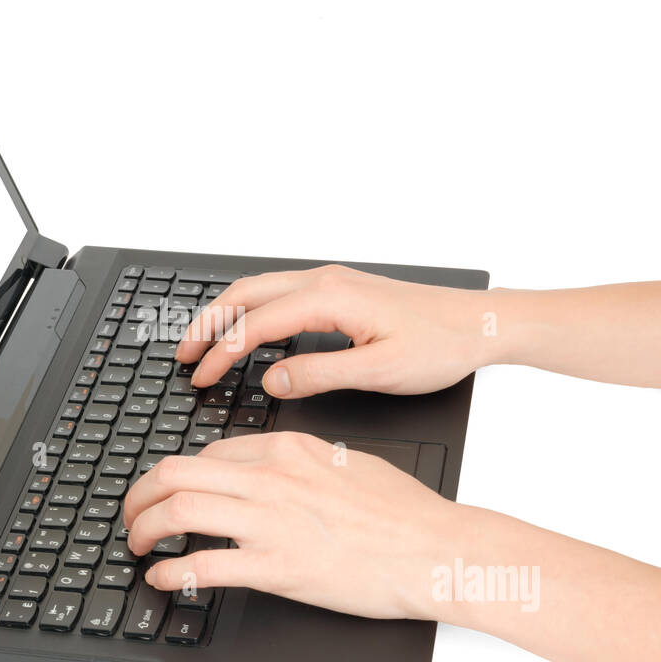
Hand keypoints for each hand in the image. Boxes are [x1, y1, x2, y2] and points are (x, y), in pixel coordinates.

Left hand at [122, 431, 463, 619]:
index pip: (208, 452)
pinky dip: (172, 570)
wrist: (434, 549)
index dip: (175, 474)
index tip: (166, 491)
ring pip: (179, 509)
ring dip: (144, 528)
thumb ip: (299, 463)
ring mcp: (272, 521)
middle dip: (140, 495)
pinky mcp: (278, 566)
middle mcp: (272, 478)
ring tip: (137, 544)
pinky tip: (164, 578)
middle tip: (132, 514)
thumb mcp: (345, 464)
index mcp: (288, 449)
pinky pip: (204, 563)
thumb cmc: (402, 513)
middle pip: (176, 472)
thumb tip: (268, 471)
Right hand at [175, 263, 495, 397]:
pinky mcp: (340, 289)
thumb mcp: (379, 371)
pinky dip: (251, 311)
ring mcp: (332, 281)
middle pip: (245, 294)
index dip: (221, 353)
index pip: (255, 324)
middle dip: (208, 324)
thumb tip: (272, 380)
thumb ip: (320, 375)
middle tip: (182, 355)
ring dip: (226, 314)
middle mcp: (325, 281)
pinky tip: (248, 333)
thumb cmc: (440, 344)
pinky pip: (280, 294)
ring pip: (260, 290)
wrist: (479, 323)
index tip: (200, 377)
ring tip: (202, 344)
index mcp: (329, 298)